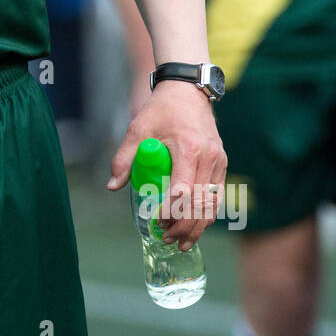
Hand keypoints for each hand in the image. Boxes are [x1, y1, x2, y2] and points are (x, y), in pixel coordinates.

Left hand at [107, 80, 226, 251]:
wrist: (188, 92)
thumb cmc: (161, 110)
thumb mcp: (138, 129)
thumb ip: (124, 158)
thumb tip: (113, 186)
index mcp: (189, 148)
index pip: (183, 189)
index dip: (171, 210)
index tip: (156, 220)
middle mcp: (209, 157)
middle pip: (200, 203)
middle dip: (183, 226)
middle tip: (166, 238)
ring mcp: (219, 161)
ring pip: (212, 203)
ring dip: (198, 226)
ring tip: (181, 243)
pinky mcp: (222, 164)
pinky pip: (216, 196)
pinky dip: (206, 215)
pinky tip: (195, 228)